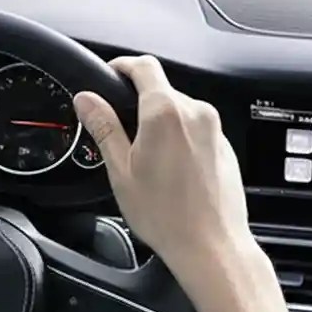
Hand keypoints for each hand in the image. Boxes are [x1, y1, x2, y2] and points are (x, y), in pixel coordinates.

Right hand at [73, 56, 255, 289]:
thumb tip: (86, 99)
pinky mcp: (224, 145)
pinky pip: (195, 128)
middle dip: (139, 102)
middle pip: (161, 89)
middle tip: (121, 131)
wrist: (211, 245)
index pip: (144, 66)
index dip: (123, 66)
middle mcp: (195, 112)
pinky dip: (179, 138)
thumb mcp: (121, 170)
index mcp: (164, 112)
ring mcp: (214, 128)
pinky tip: (169, 170)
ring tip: (146, 159)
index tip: (111, 74)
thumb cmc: (166, 215)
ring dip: (160, 122)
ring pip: (179, 110)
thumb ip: (104, 127)